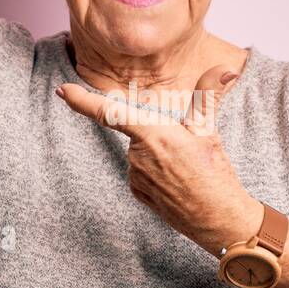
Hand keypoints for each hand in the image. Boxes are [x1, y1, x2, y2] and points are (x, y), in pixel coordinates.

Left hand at [56, 65, 261, 255]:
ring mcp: (136, 176)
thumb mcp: (210, 130)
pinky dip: (156, 171)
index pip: (109, 113)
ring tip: (186, 169)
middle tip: (187, 150)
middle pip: (138, 131)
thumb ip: (208, 94)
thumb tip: (226, 69)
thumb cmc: (215, 173)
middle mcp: (138, 155)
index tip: (63, 91)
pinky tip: (176, 181)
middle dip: (157, 133)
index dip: (82, 101)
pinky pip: (141, 172)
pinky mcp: (138, 192)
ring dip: (158, 154)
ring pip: (140, 152)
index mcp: (153, 133)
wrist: (218, 219)